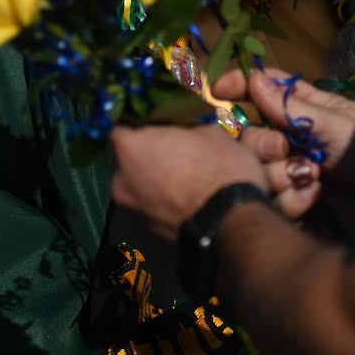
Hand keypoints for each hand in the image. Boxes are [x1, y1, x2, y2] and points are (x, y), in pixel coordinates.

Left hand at [111, 120, 320, 242]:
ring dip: (156, 180)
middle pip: (129, 160)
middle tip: (175, 150)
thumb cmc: (219, 169)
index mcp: (130, 149)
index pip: (120, 126)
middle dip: (148, 154)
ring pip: (140, 186)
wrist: (234, 226)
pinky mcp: (150, 233)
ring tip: (186, 177)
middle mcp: (121, 181)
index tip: (158, 121)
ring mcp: (134, 211)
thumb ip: (187, 127)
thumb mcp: (211, 132)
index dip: (139, 122)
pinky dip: (166, 202)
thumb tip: (187, 129)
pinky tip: (189, 200)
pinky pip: (154, 208)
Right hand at [211, 67, 354, 228]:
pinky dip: (286, 198)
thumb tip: (254, 79)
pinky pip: (272, 198)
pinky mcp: (297, 203)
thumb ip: (295, 108)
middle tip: (283, 150)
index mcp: (311, 109)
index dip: (241, 84)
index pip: (267, 87)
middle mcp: (298, 138)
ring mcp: (296, 170)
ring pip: (258, 165)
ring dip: (276, 172)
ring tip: (309, 179)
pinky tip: (312, 199)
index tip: (218, 89)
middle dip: (261, 140)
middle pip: (252, 130)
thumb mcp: (339, 127)